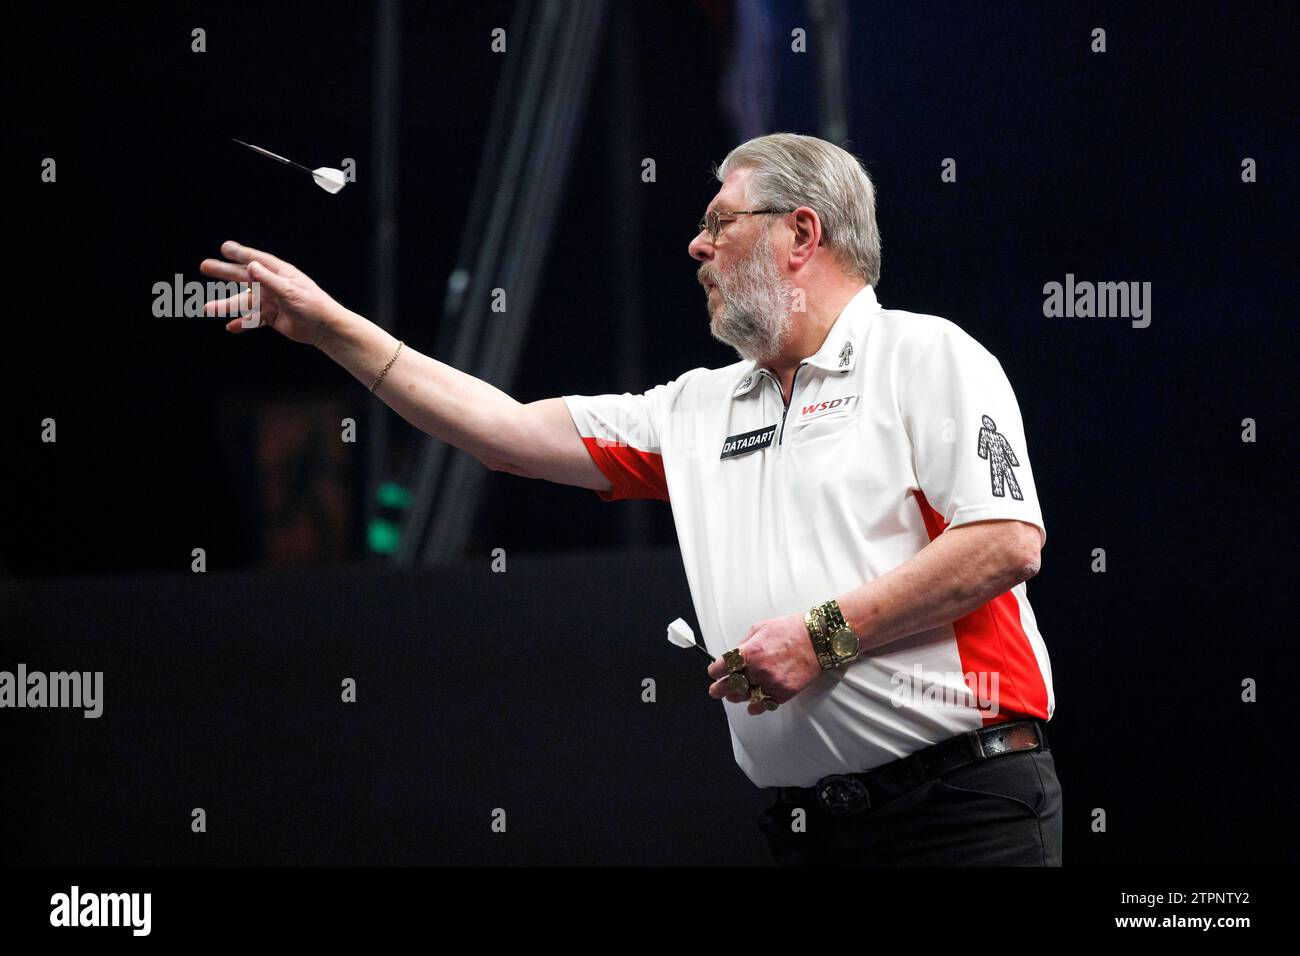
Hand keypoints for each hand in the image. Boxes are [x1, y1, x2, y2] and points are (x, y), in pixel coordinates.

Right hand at [200, 240, 340, 346]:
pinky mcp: (272, 317)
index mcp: (279, 273)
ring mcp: (271, 301)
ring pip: (244, 301)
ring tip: (207, 308)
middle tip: (204, 266)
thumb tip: (250, 265)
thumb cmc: (312, 305)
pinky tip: (231, 327)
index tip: (224, 248)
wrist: (324, 328)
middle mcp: (272, 285)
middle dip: (224, 272)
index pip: (255, 260)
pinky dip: (242, 323)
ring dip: (226, 305)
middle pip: (243, 277)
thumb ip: (268, 279)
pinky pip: (253, 319)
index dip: (239, 253)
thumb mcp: (289, 290)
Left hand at [706, 612, 823, 714]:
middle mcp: (758, 669)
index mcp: (749, 651)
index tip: (714, 672)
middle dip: (719, 689)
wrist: (817, 639)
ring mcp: (771, 683)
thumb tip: (731, 657)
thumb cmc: (789, 630)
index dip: (715, 671)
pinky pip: (765, 705)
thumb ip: (742, 645)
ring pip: (745, 697)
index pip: (721, 668)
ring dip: (736, 696)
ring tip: (733, 695)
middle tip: (715, 691)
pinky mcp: (784, 693)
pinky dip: (756, 707)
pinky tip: (751, 705)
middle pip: (729, 686)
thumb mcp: (759, 628)